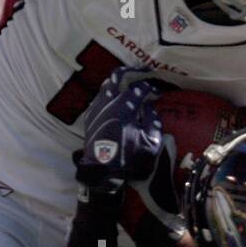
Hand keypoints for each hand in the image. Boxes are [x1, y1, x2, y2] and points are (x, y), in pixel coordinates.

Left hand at [75, 67, 164, 195]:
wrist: (103, 174)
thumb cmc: (130, 159)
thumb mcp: (151, 143)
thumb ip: (153, 120)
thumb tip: (149, 107)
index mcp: (123, 108)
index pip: (138, 88)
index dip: (149, 87)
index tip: (156, 92)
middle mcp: (107, 104)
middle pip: (116, 77)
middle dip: (130, 72)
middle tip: (141, 73)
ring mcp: (95, 109)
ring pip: (105, 86)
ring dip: (118, 83)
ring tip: (129, 86)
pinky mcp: (89, 118)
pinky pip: (99, 99)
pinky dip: (109, 95)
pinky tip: (116, 101)